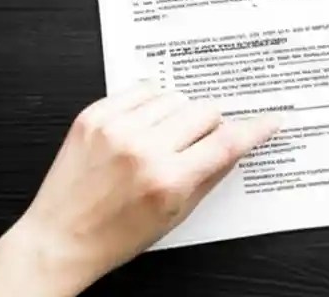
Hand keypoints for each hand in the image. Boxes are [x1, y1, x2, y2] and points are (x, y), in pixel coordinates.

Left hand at [0, 86, 280, 296]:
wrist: (59, 239)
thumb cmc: (113, 236)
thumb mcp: (176, 215)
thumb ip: (210, 176)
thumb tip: (236, 147)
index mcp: (169, 179)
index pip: (227, 142)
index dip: (255, 129)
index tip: (269, 120)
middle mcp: (144, 149)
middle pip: (205, 111)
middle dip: (210, 126)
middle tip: (198, 142)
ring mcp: (116, 129)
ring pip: (175, 97)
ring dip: (179, 114)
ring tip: (164, 137)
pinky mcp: (94, 116)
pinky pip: (140, 90)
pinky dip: (150, 103)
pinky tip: (143, 124)